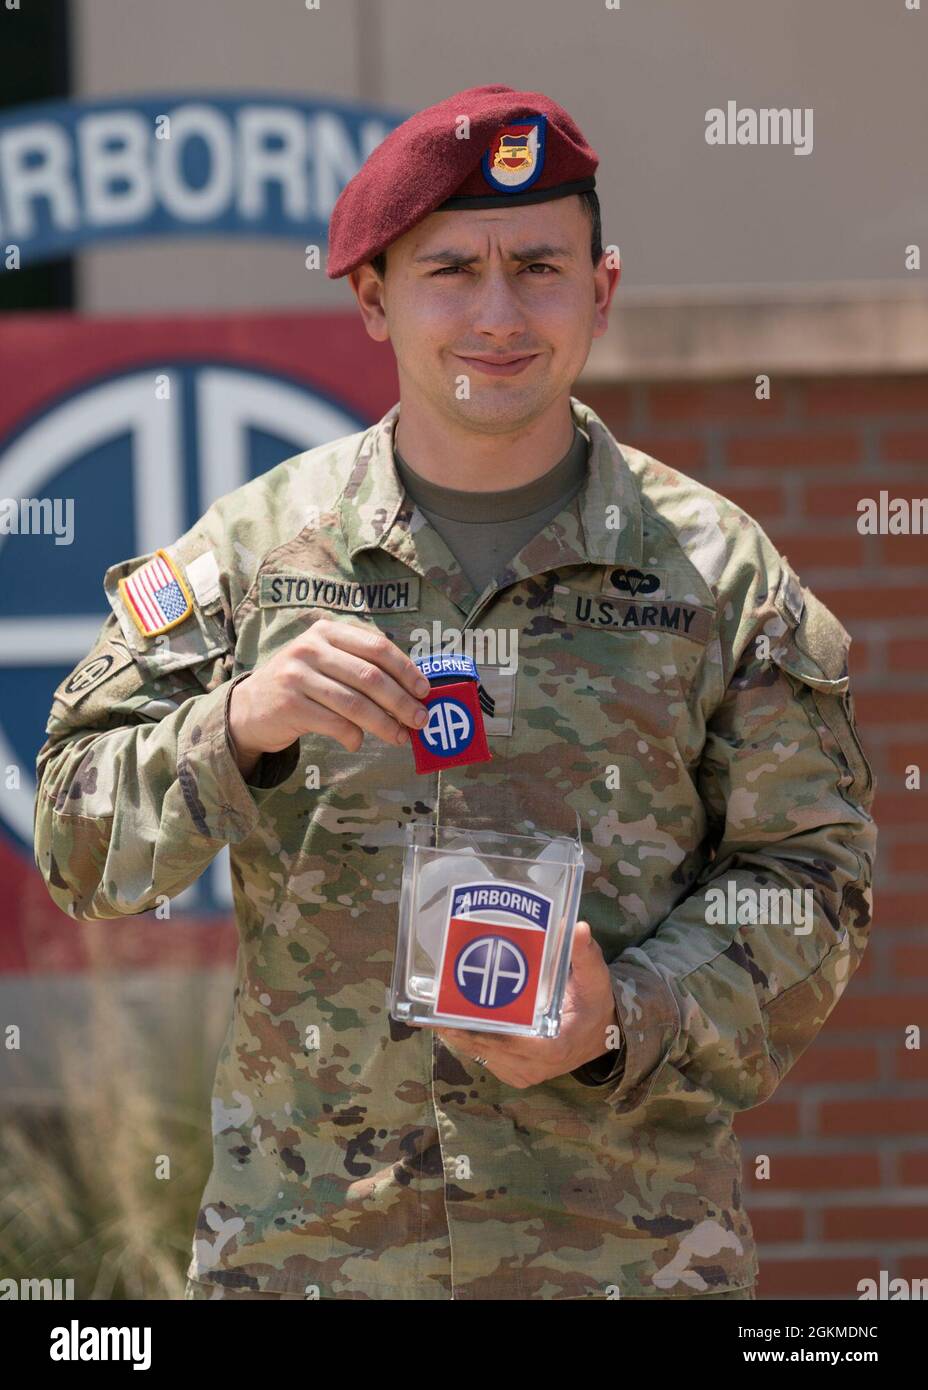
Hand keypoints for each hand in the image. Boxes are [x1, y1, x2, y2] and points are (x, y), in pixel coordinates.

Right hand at [228, 618, 430, 773]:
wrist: (249, 708)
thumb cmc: (302, 685)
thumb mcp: (326, 663)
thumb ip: (361, 668)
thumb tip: (412, 693)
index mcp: (327, 631)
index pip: (376, 647)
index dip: (405, 670)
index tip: (424, 691)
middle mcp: (310, 648)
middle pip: (370, 677)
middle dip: (401, 701)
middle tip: (420, 720)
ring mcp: (297, 676)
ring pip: (355, 703)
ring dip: (384, 724)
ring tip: (400, 737)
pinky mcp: (289, 705)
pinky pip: (334, 723)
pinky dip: (353, 736)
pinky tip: (357, 742)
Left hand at [433, 921, 620, 1087]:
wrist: (595, 1034)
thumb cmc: (593, 1002)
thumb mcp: (594, 977)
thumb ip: (584, 954)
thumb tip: (578, 926)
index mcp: (558, 1046)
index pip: (524, 1046)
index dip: (496, 1036)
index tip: (470, 1021)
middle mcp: (538, 1066)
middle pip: (494, 1050)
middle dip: (465, 1030)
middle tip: (437, 1009)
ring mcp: (522, 1072)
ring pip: (484, 1055)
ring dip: (460, 1035)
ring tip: (434, 1010)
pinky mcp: (512, 1072)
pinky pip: (484, 1057)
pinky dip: (467, 1040)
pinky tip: (447, 1019)